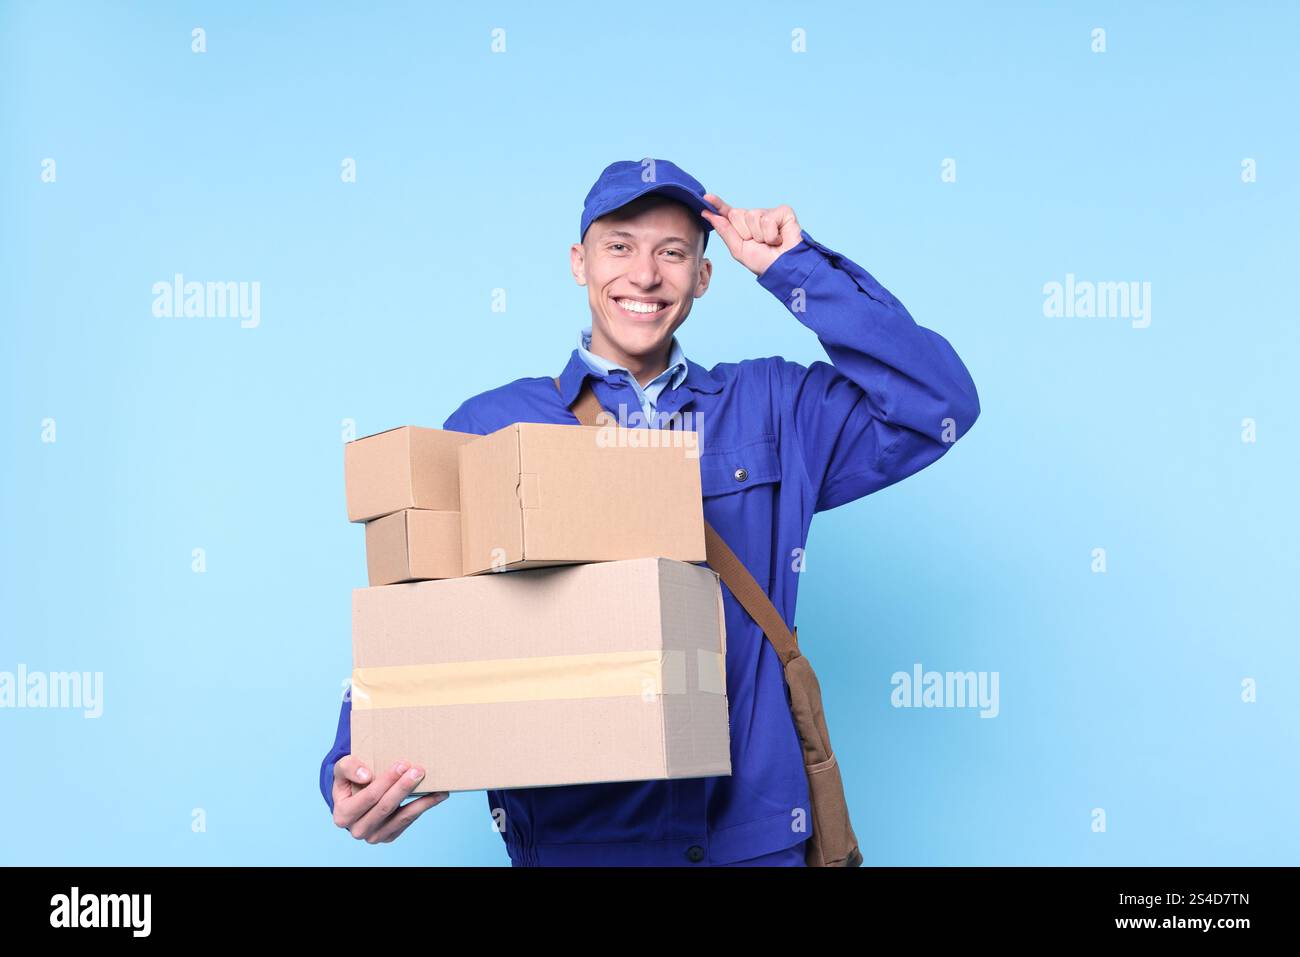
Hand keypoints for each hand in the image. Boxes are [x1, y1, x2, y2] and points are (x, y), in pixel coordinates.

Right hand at [331, 755, 448, 843]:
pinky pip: (408, 822)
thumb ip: (348, 767)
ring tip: (438, 788)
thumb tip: (366, 776)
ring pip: (401, 818)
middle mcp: (357, 830)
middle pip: (386, 807)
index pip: (369, 796)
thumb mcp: (341, 769)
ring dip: (422, 802)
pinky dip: (423, 808)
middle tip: (419, 771)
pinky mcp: (389, 836)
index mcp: (343, 814)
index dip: (387, 780)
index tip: (403, 764)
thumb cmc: (349, 781)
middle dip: (404, 787)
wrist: (352, 798)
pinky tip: (437, 796)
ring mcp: (374, 836)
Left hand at [699, 193, 803, 277]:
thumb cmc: (763, 261)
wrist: (782, 268)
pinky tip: (778, 239)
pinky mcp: (783, 212)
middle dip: (744, 232)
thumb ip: (725, 231)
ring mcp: (768, 213)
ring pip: (752, 216)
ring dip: (759, 235)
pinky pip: (767, 219)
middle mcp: (755, 217)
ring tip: (769, 242)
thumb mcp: (738, 249)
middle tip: (758, 243)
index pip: (728, 213)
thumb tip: (708, 214)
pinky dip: (771, 234)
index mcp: (743, 226)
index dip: (718, 205)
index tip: (707, 197)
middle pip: (737, 214)